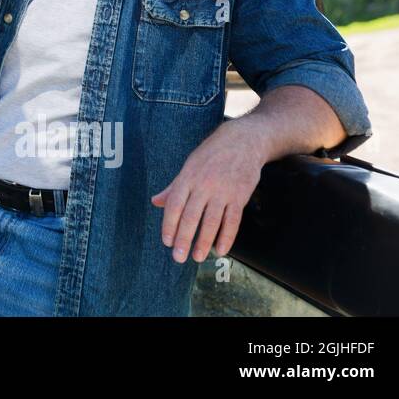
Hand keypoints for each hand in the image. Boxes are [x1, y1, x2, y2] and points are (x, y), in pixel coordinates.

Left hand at [150, 120, 266, 263]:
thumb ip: (173, 187)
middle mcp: (204, 185)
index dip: (169, 224)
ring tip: (198, 257)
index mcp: (188, 177)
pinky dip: (227, 236)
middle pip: (191, 216)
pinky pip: (233, 220)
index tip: (166, 241)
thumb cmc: (211, 154)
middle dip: (184, 238)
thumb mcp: (189, 166)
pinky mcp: (240, 196)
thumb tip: (155, 202)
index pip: (174, 204)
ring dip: (204, 241)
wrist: (242, 141)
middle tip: (178, 257)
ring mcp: (223, 191)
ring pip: (212, 221)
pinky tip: (221, 250)